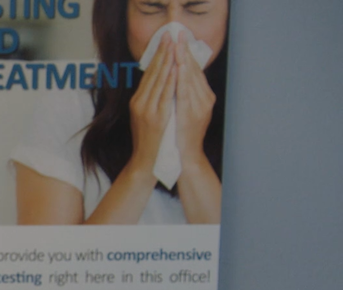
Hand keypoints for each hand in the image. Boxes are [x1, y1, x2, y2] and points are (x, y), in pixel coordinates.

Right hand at [127, 32, 175, 176]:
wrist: (146, 163)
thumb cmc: (149, 142)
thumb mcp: (144, 118)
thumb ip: (150, 101)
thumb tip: (159, 84)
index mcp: (137, 102)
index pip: (148, 75)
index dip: (156, 56)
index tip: (164, 42)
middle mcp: (140, 104)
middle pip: (152, 73)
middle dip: (162, 53)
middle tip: (169, 36)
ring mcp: (147, 110)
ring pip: (158, 80)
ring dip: (167, 61)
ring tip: (174, 45)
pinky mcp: (156, 117)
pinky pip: (165, 94)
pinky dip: (170, 79)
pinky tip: (176, 67)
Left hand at [173, 32, 216, 167]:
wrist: (185, 160)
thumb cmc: (182, 137)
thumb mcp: (186, 113)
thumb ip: (185, 97)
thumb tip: (178, 80)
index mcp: (204, 99)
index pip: (195, 73)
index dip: (188, 55)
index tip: (181, 40)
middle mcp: (204, 101)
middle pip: (195, 72)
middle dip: (186, 53)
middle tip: (179, 36)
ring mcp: (199, 107)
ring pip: (191, 78)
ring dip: (184, 60)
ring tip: (178, 45)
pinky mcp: (190, 114)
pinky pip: (185, 92)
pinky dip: (182, 77)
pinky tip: (178, 66)